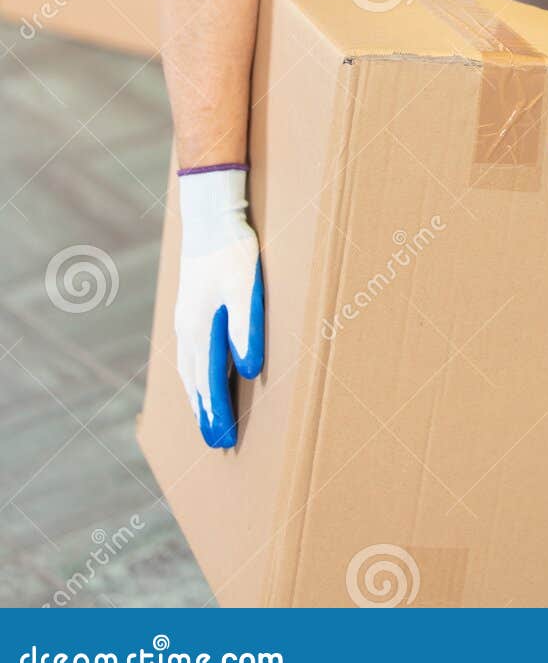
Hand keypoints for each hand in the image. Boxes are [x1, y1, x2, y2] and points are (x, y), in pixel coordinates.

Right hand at [173, 165, 263, 447]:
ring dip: (197, 396)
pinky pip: (188, 354)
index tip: (224, 440)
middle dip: (205, 413)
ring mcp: (184, 320)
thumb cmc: (231, 252)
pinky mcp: (189, 309)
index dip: (217, 413)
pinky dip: (193, 375)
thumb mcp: (244, 289)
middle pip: (194, 383)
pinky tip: (200, 376)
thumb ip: (245, 329)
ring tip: (205, 418)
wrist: (209, 219)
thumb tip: (249, 370)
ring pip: (187, 370)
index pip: (209, 383)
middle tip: (216, 443)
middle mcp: (187, 330)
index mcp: (200, 330)